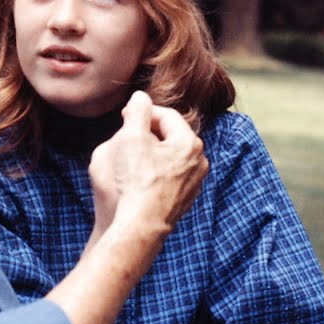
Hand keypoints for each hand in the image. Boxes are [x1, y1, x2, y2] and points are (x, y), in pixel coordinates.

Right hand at [89, 91, 206, 249]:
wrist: (141, 226)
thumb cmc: (136, 182)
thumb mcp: (132, 138)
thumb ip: (137, 112)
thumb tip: (140, 97)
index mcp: (189, 143)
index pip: (166, 116)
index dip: (143, 112)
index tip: (125, 116)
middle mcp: (198, 162)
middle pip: (170, 136)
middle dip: (148, 132)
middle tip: (126, 134)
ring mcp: (193, 183)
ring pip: (170, 157)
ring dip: (151, 152)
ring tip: (130, 157)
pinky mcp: (184, 200)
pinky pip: (169, 176)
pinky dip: (155, 172)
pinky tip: (137, 178)